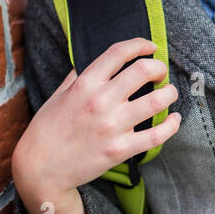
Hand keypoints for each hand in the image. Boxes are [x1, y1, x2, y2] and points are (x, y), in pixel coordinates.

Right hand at [12, 37, 181, 198]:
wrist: (40, 169)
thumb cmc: (47, 129)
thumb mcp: (58, 94)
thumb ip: (79, 75)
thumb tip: (96, 59)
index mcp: (85, 84)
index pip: (119, 52)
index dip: (140, 44)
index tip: (150, 47)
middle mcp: (100, 101)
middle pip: (143, 70)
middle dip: (159, 67)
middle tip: (161, 72)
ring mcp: (112, 126)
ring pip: (157, 100)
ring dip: (170, 93)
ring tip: (169, 93)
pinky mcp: (120, 150)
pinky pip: (156, 135)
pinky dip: (172, 125)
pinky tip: (174, 119)